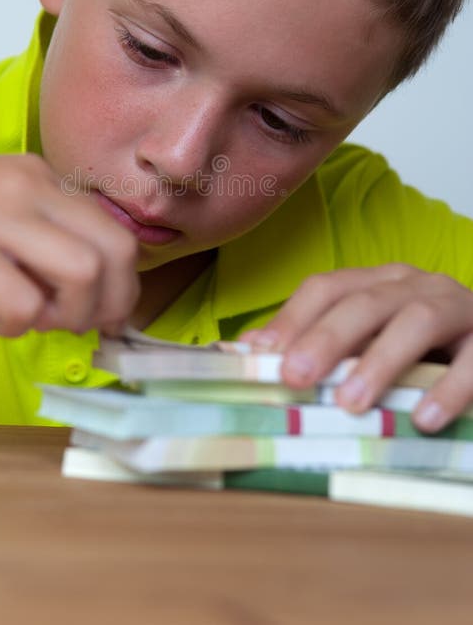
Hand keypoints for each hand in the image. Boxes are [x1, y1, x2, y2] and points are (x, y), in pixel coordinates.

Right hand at [0, 155, 138, 336]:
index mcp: (35, 174)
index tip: (104, 313)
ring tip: (27, 317)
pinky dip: (13, 325)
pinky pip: (23, 304)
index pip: (113, 228)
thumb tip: (91, 285)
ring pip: (84, 272)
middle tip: (79, 326)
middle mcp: (25, 184)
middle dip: (112, 302)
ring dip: (66, 315)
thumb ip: (39, 233)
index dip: (121, 283)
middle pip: (116, 248)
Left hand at [242, 264, 472, 431]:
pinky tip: (424, 419)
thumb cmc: (425, 348)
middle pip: (365, 301)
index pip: (328, 287)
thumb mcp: (372, 340)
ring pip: (417, 321)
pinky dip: (449, 388)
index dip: (293, 317)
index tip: (261, 355)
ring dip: (380, 361)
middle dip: (326, 337)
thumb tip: (250, 351)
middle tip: (295, 377)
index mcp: (380, 283)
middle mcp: (415, 286)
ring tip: (350, 403)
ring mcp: (456, 307)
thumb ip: (324, 344)